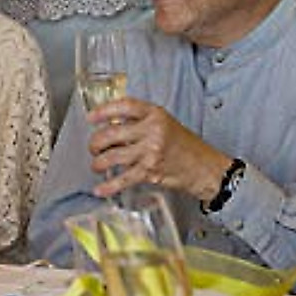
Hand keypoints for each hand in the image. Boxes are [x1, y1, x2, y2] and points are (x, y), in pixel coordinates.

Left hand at [87, 97, 230, 203]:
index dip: (104, 111)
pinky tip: (100, 188)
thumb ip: (140, 121)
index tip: (91, 117)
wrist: (204, 167)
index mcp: (154, 114)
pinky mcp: (150, 172)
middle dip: (96, 142)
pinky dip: (109, 185)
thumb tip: (111, 123)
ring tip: (96, 164)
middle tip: (93, 147)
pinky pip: (124, 179)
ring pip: (113, 156)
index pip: (124, 106)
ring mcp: (150, 152)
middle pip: (112, 133)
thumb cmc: (184, 144)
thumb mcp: (164, 122)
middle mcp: (152, 131)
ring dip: (99, 162)